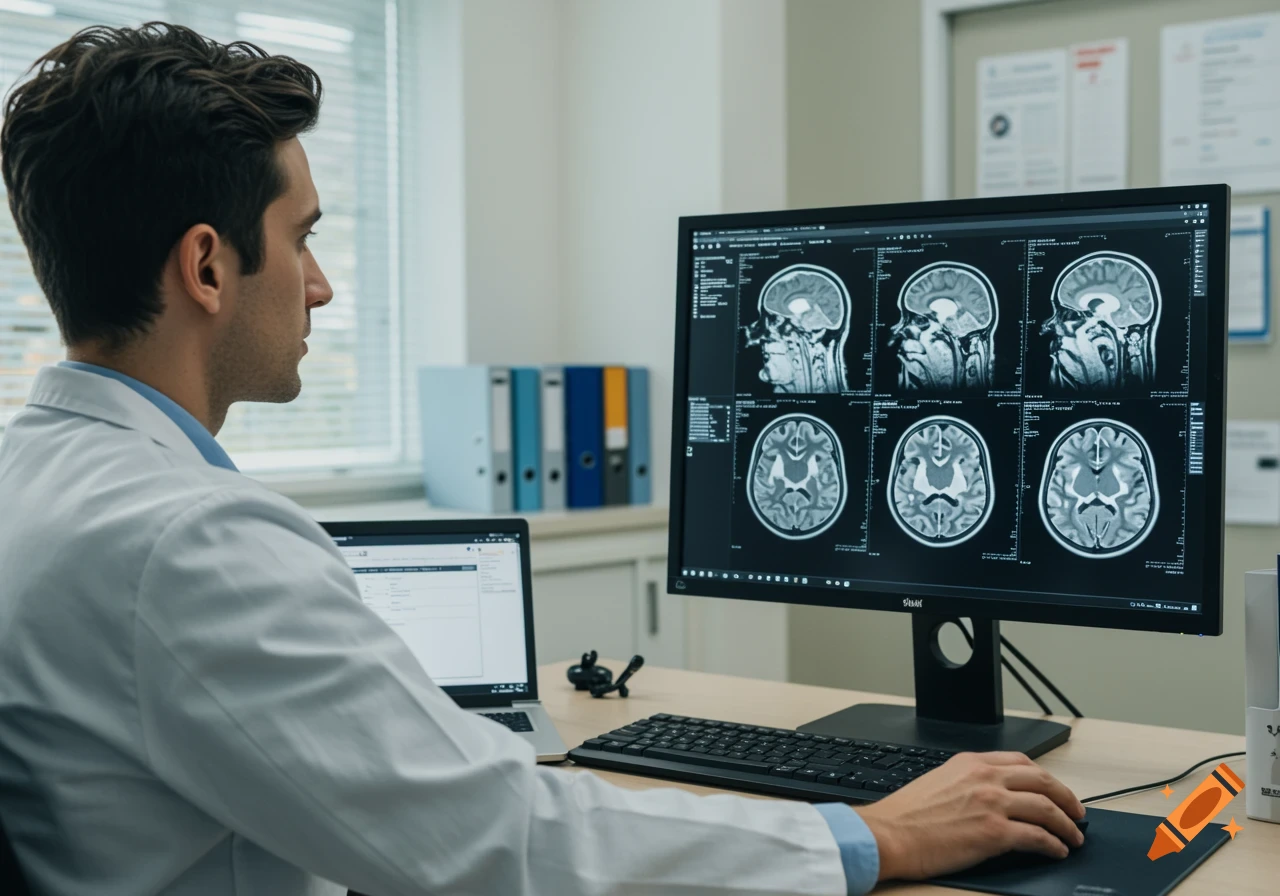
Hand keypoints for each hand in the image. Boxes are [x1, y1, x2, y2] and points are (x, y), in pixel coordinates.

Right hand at [857, 751, 1085, 880]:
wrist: (890, 834)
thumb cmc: (905, 815)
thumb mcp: (938, 781)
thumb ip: (967, 782)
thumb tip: (992, 796)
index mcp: (971, 763)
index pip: (1021, 762)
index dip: (1046, 778)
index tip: (1054, 790)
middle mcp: (985, 778)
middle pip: (1043, 781)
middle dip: (1067, 798)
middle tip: (1078, 813)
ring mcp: (992, 804)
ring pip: (1047, 808)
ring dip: (1067, 825)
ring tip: (1075, 837)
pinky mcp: (996, 833)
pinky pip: (1038, 837)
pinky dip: (1054, 844)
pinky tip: (1058, 851)